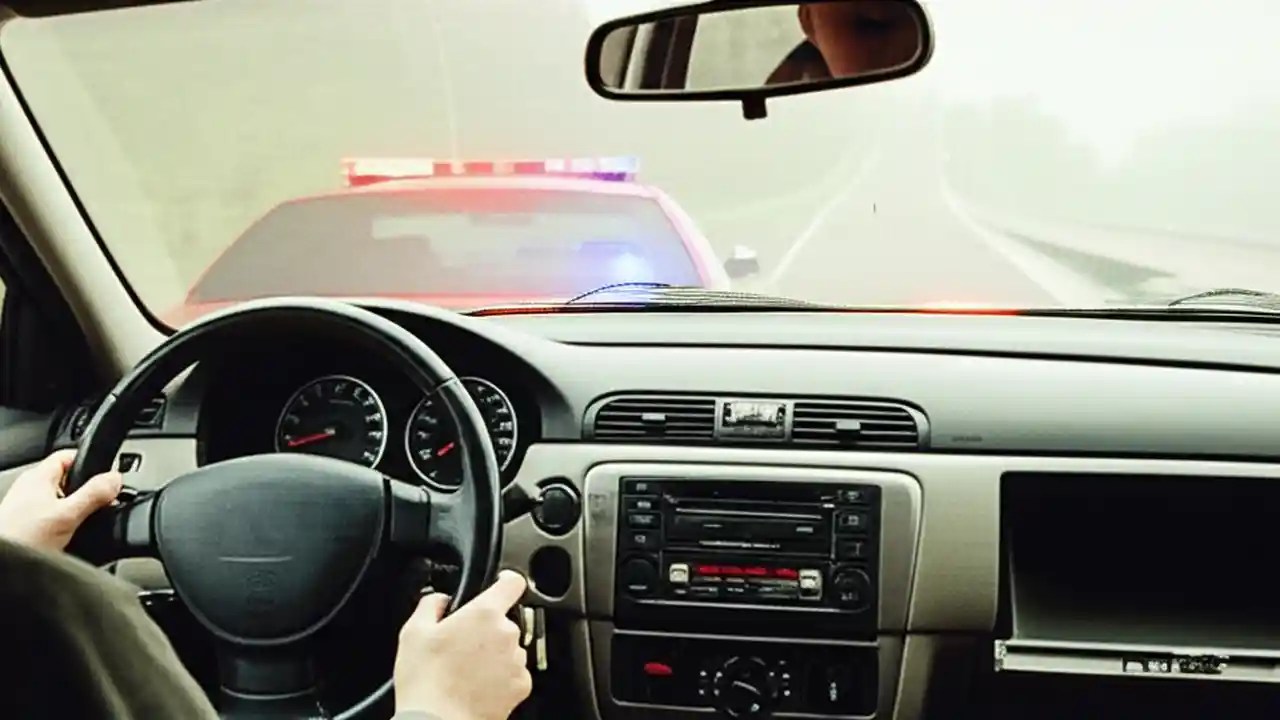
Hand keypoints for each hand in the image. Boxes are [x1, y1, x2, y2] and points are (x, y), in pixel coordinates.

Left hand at [0, 449, 122, 551]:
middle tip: (100, 506)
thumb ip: (94, 494)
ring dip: (75, 510)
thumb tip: (115, 478)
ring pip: (60, 500)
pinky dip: (63, 523)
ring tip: (82, 524)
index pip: (69, 455)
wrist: (4, 564)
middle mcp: (28, 487)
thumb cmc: (21, 539)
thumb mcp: (68, 515)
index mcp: (37, 476)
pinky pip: (51, 516)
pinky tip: (67, 537)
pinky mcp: (23, 524)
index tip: (108, 478)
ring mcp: (24, 506)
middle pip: (67, 479)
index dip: (91, 463)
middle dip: (87, 492)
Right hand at [394, 569, 532, 719]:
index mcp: (484, 614)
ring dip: (494, 654)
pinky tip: (476, 686)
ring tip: (466, 671)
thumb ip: (430, 605)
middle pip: (504, 620)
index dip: (505, 580)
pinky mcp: (521, 686)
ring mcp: (516, 661)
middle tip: (461, 646)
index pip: (512, 582)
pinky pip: (514, 673)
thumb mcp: (413, 632)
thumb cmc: (425, 682)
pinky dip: (500, 677)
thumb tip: (440, 599)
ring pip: (510, 647)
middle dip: (486, 629)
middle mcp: (506, 634)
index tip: (499, 585)